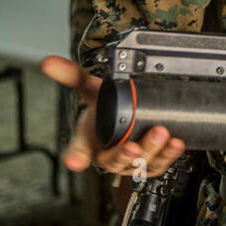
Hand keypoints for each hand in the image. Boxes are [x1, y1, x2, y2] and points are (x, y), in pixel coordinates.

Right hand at [40, 55, 185, 177]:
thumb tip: (48, 61)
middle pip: (114, 161)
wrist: (123, 113)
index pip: (77, 150)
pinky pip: (159, 163)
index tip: (76, 160)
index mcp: (87, 142)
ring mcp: (129, 161)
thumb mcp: (88, 88)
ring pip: (139, 164)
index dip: (76, 156)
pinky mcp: (149, 162)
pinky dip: (168, 155)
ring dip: (152, 151)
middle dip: (125, 154)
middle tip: (134, 145)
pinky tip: (176, 144)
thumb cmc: (103, 108)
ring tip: (161, 135)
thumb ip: (70, 74)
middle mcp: (107, 155)